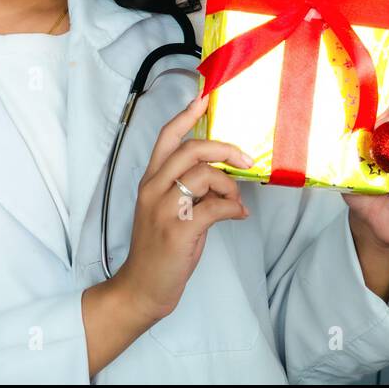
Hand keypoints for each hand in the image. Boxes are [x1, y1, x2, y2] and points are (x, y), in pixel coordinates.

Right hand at [111, 93, 252, 326]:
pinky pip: (215, 207)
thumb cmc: (160, 248)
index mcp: (150, 181)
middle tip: (245, 161)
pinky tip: (238, 217)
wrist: (142, 287)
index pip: (167, 138)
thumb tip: (223, 177)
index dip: (186, 116)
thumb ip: (189, 189)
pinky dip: (233, 209)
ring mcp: (164, 209)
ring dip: (229, 187)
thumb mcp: (168, 210)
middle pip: (191, 150)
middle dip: (224, 149)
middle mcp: (153, 189)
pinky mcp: (178, 229)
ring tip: (235, 204)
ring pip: (205, 176)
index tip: (203, 100)